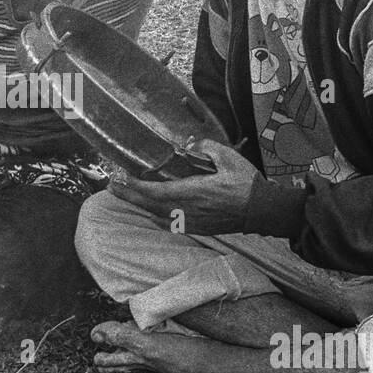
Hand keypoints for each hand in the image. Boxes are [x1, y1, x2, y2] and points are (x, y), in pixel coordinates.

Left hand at [109, 140, 261, 234]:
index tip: (119, 178)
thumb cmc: (246, 183)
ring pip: (157, 216)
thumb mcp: (228, 158)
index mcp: (193, 192)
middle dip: (128, 195)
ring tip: (125, 194)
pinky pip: (168, 224)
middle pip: (149, 205)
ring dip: (140, 205)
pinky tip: (149, 209)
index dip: (134, 187)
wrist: (261, 211)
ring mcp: (191, 222)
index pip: (155, 192)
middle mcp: (188, 210)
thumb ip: (206, 147)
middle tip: (112, 185)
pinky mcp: (196, 228)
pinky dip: (155, 215)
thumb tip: (188, 144)